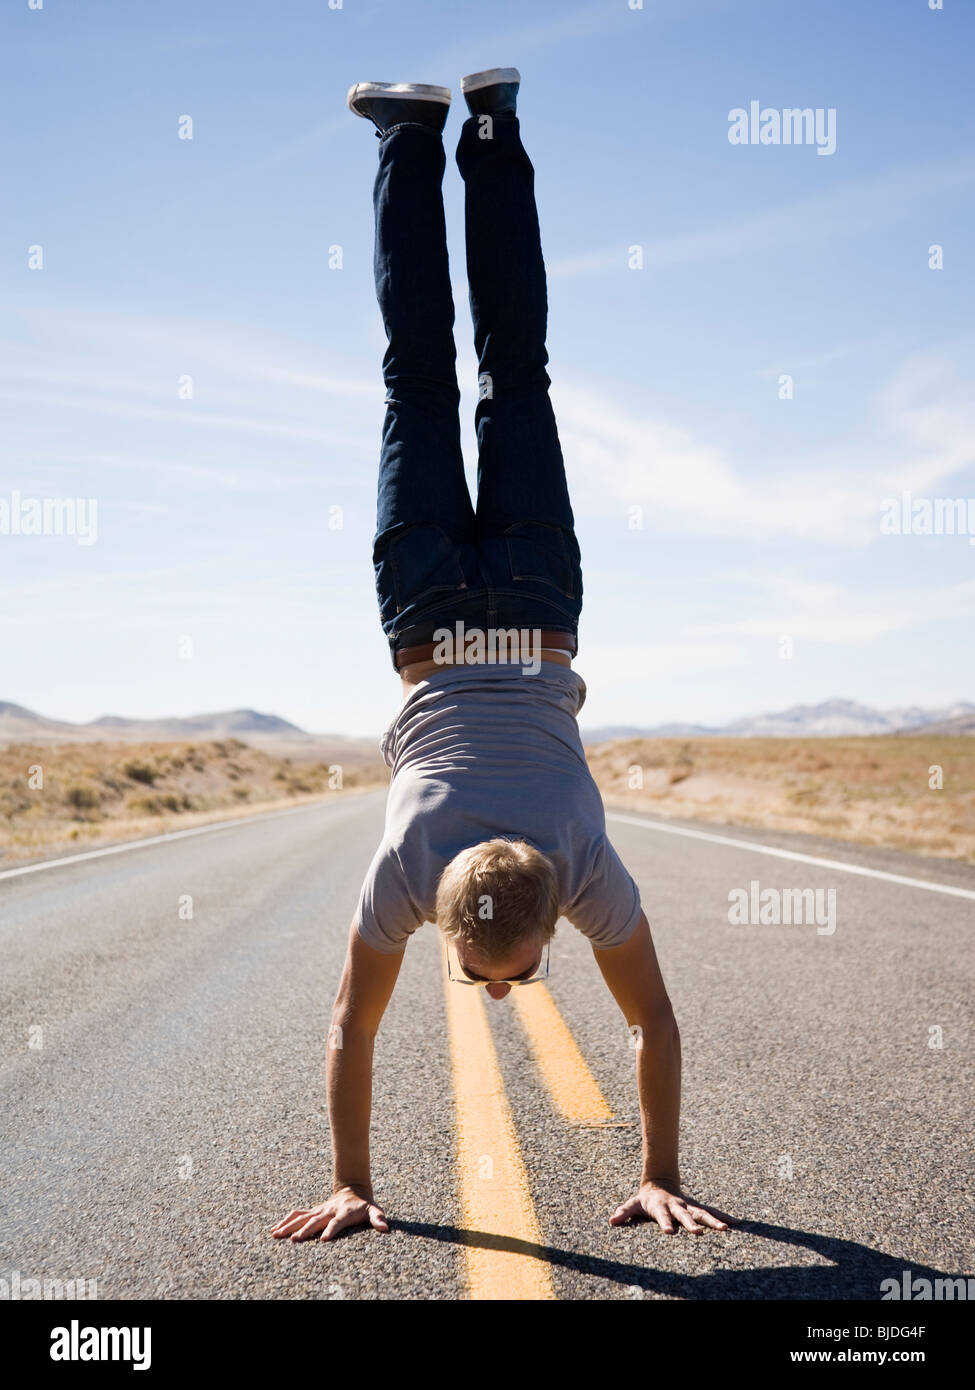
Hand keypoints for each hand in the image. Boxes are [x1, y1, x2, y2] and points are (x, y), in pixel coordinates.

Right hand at [269, 1186, 389, 1242]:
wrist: (353, 1189)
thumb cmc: (364, 1205)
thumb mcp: (374, 1210)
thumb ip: (378, 1218)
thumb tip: (385, 1227)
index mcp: (344, 1212)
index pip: (337, 1222)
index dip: (331, 1230)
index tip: (324, 1239)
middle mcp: (329, 1211)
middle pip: (316, 1221)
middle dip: (305, 1230)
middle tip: (295, 1239)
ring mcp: (319, 1210)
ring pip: (302, 1217)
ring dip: (289, 1225)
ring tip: (276, 1233)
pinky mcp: (313, 1211)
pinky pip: (297, 1215)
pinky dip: (285, 1221)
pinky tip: (274, 1229)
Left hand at [610, 1182, 733, 1234]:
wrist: (660, 1182)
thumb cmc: (646, 1199)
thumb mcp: (633, 1204)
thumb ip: (624, 1212)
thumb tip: (611, 1221)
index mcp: (661, 1207)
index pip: (663, 1216)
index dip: (665, 1223)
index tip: (669, 1232)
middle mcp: (677, 1206)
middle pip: (685, 1215)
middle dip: (691, 1224)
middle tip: (699, 1233)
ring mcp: (688, 1206)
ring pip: (703, 1212)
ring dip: (714, 1220)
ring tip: (727, 1229)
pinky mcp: (697, 1207)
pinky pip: (712, 1211)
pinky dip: (724, 1216)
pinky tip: (737, 1223)